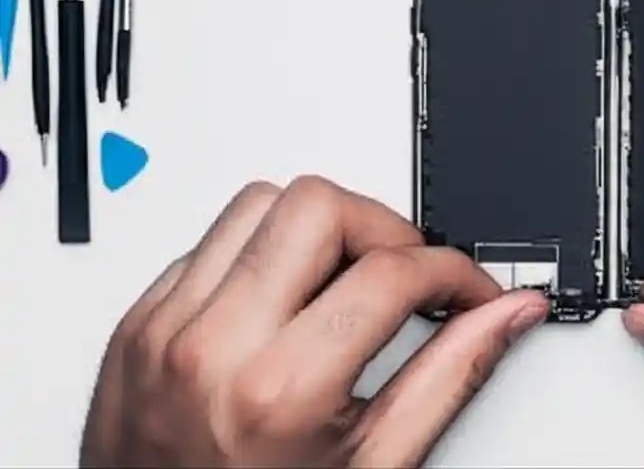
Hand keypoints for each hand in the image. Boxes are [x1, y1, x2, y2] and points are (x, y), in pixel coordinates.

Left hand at [81, 177, 548, 466]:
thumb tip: (506, 317)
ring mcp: (164, 328)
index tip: (469, 290)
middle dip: (382, 230)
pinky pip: (210, 241)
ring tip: (343, 283)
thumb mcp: (375, 465)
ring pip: (259, 202)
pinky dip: (261, 253)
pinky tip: (285, 301)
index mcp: (278, 391)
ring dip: (317, 229)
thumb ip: (450, 378)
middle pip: (317, 207)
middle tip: (405, 276)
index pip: (390, 274)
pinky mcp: (137, 321)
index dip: (453, 272)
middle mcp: (211, 347)